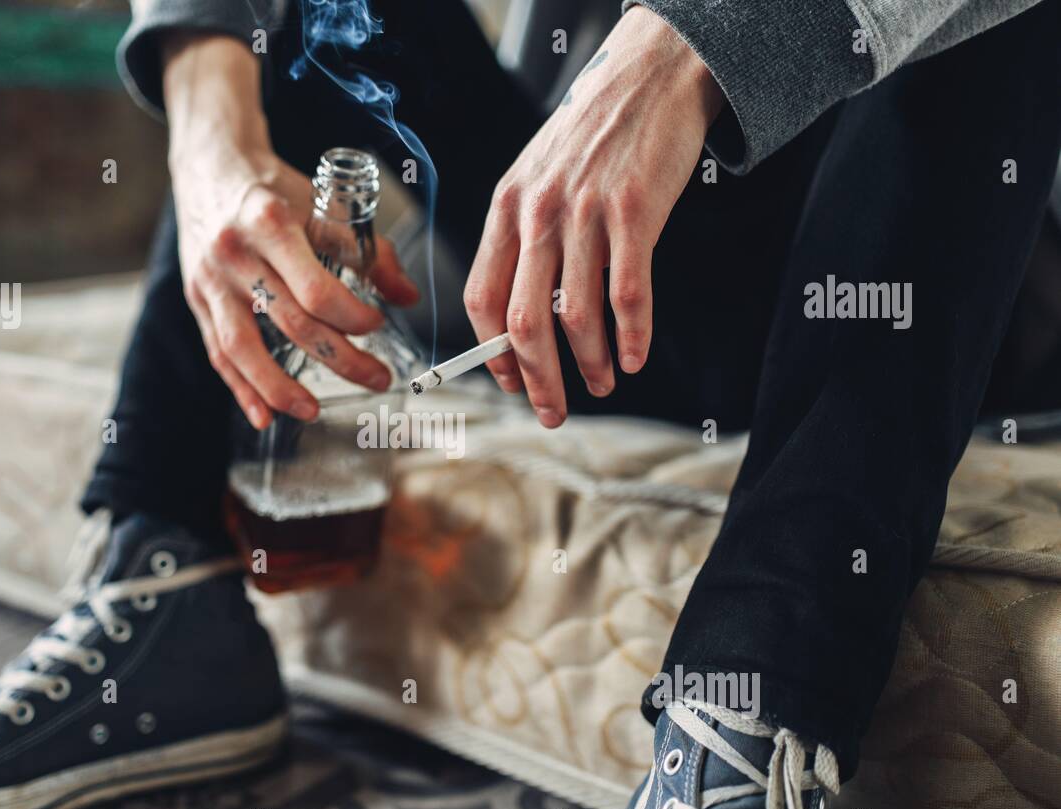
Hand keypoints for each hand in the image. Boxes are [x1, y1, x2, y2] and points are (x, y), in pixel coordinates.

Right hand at [163, 34, 419, 429]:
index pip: (317, 290)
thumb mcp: (323, 204)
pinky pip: (218, 352)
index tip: (377, 325)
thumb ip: (367, 250)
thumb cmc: (272, 188)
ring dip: (280, 388)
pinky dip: (241, 388)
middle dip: (340, 359)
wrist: (209, 165)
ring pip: (244, 347)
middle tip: (377, 378)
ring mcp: (211, 281)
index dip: (353, 317)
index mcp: (270, 223)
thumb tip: (407, 296)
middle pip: (291, 323)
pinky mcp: (196, 299)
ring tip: (313, 411)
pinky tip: (263, 415)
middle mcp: (236, 254)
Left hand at [463, 7, 724, 427]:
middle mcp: (538, 214)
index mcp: (506, 209)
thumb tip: (524, 312)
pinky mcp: (635, 211)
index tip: (512, 383)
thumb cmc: (593, 132)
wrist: (648, 73)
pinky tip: (635, 357)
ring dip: (589, 365)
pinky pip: (629, 294)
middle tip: (553, 412)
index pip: (482, 299)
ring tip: (603, 385)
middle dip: (538, 380)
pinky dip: (633, 336)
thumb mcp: (537, 176)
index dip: (493, 354)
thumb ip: (525, 236)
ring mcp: (585, 213)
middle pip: (523, 323)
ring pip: (576, 316)